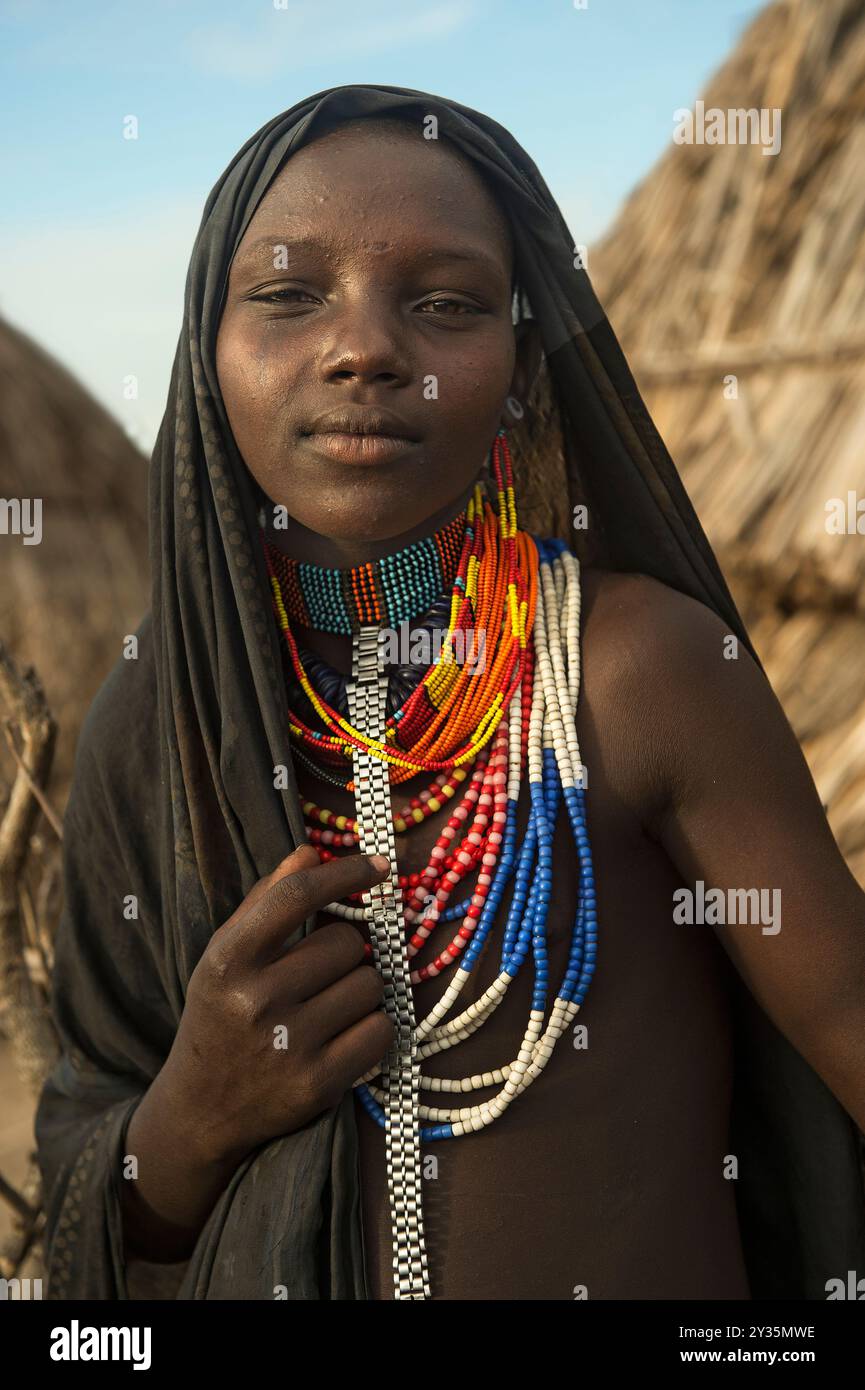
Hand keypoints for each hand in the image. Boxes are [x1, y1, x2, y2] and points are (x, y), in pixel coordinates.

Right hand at [157, 844, 393, 1165]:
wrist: (200, 1109)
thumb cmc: (221, 1015)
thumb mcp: (226, 955)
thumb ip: (266, 900)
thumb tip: (311, 852)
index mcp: (227, 960)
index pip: (295, 897)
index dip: (343, 873)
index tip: (378, 865)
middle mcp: (255, 1001)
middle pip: (346, 943)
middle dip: (345, 950)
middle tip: (320, 972)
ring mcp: (288, 1046)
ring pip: (370, 984)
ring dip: (360, 989)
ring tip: (327, 1006)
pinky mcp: (318, 1084)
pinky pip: (381, 1030)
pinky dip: (371, 1027)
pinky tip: (341, 1034)